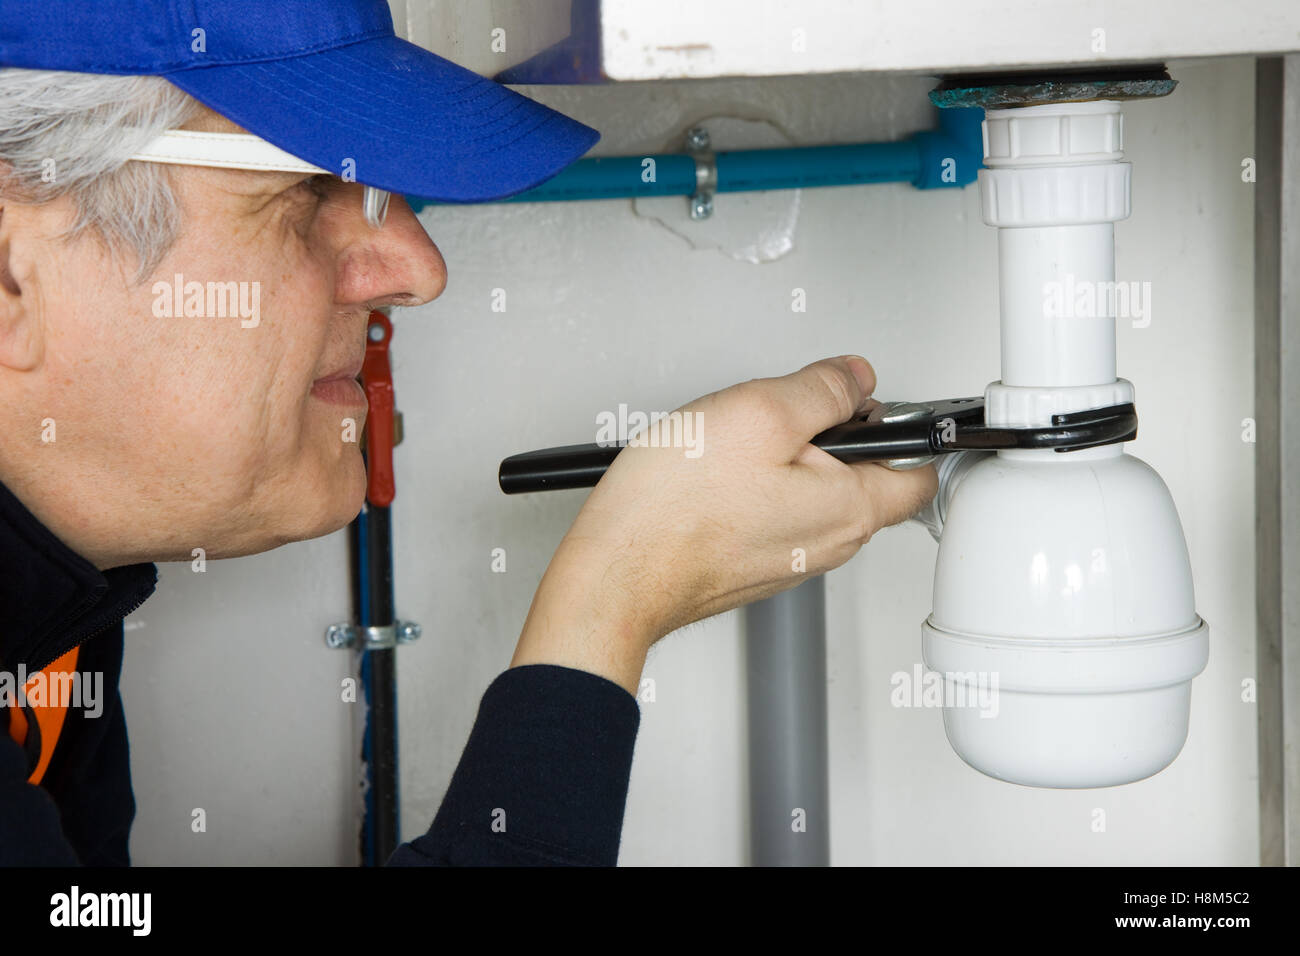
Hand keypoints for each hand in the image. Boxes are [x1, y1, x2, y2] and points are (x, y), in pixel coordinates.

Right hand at [510, 355, 937, 693]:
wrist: (615, 576)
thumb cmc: (676, 510)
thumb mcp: (759, 411)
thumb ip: (822, 388)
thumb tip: (853, 377)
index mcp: (850, 508)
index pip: (921, 469)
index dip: (906, 424)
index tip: (873, 399)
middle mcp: (828, 543)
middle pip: (864, 477)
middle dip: (835, 434)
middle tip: (785, 410)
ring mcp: (788, 560)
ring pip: (813, 493)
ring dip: (788, 458)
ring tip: (739, 441)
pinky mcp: (750, 566)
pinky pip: (773, 514)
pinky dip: (755, 486)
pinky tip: (714, 472)